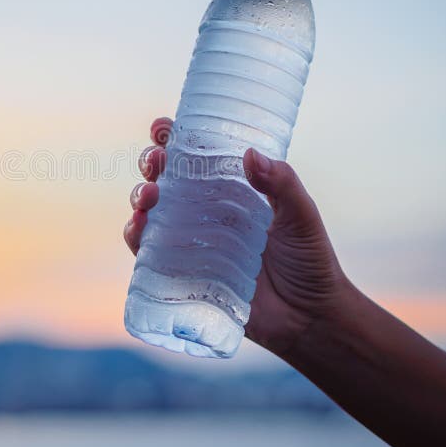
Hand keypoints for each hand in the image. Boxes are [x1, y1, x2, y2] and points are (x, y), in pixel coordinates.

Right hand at [123, 117, 349, 356]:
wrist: (309, 319)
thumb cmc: (310, 262)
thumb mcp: (301, 216)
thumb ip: (282, 184)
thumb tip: (250, 154)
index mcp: (230, 190)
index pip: (196, 156)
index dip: (173, 139)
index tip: (163, 128)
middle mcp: (205, 211)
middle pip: (165, 178)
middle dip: (151, 162)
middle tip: (156, 160)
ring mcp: (190, 241)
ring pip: (150, 210)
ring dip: (139, 195)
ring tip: (149, 194)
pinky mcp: (181, 273)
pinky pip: (147, 251)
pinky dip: (135, 234)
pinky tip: (139, 226)